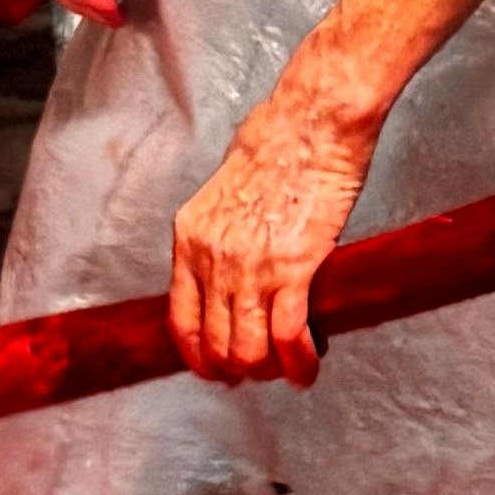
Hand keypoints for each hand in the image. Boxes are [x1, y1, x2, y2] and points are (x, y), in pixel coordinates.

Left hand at [167, 74, 377, 386]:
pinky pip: (288, 335)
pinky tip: (308, 367)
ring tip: (288, 373)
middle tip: (261, 372)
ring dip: (269, 371)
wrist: (313, 121)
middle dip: (239, 369)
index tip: (217, 368)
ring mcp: (251, 267)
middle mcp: (213, 260)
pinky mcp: (294, 267)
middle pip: (216, 344)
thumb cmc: (278, 140)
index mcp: (190, 239)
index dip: (198, 357)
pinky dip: (298, 362)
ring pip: (249, 349)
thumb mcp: (226, 189)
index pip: (181, 322)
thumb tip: (233, 260)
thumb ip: (221, 232)